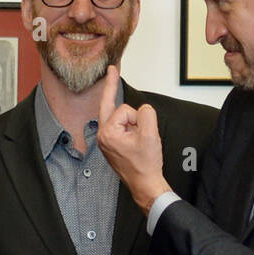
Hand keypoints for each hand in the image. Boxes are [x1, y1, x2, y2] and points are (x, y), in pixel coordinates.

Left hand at [96, 65, 172, 212]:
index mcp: (108, 133)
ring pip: (122, 118)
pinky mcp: (112, 145)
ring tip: (141, 142)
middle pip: (109, 105)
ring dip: (134, 123)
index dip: (138, 118)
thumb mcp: (150, 134)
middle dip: (112, 87)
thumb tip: (143, 110)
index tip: (133, 109)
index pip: (125, 109)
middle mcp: (103, 136)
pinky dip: (132, 128)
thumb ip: (146, 114)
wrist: (145, 185)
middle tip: (111, 69)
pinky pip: (122, 127)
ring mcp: (106, 141)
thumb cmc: (145, 164)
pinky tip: (138, 138)